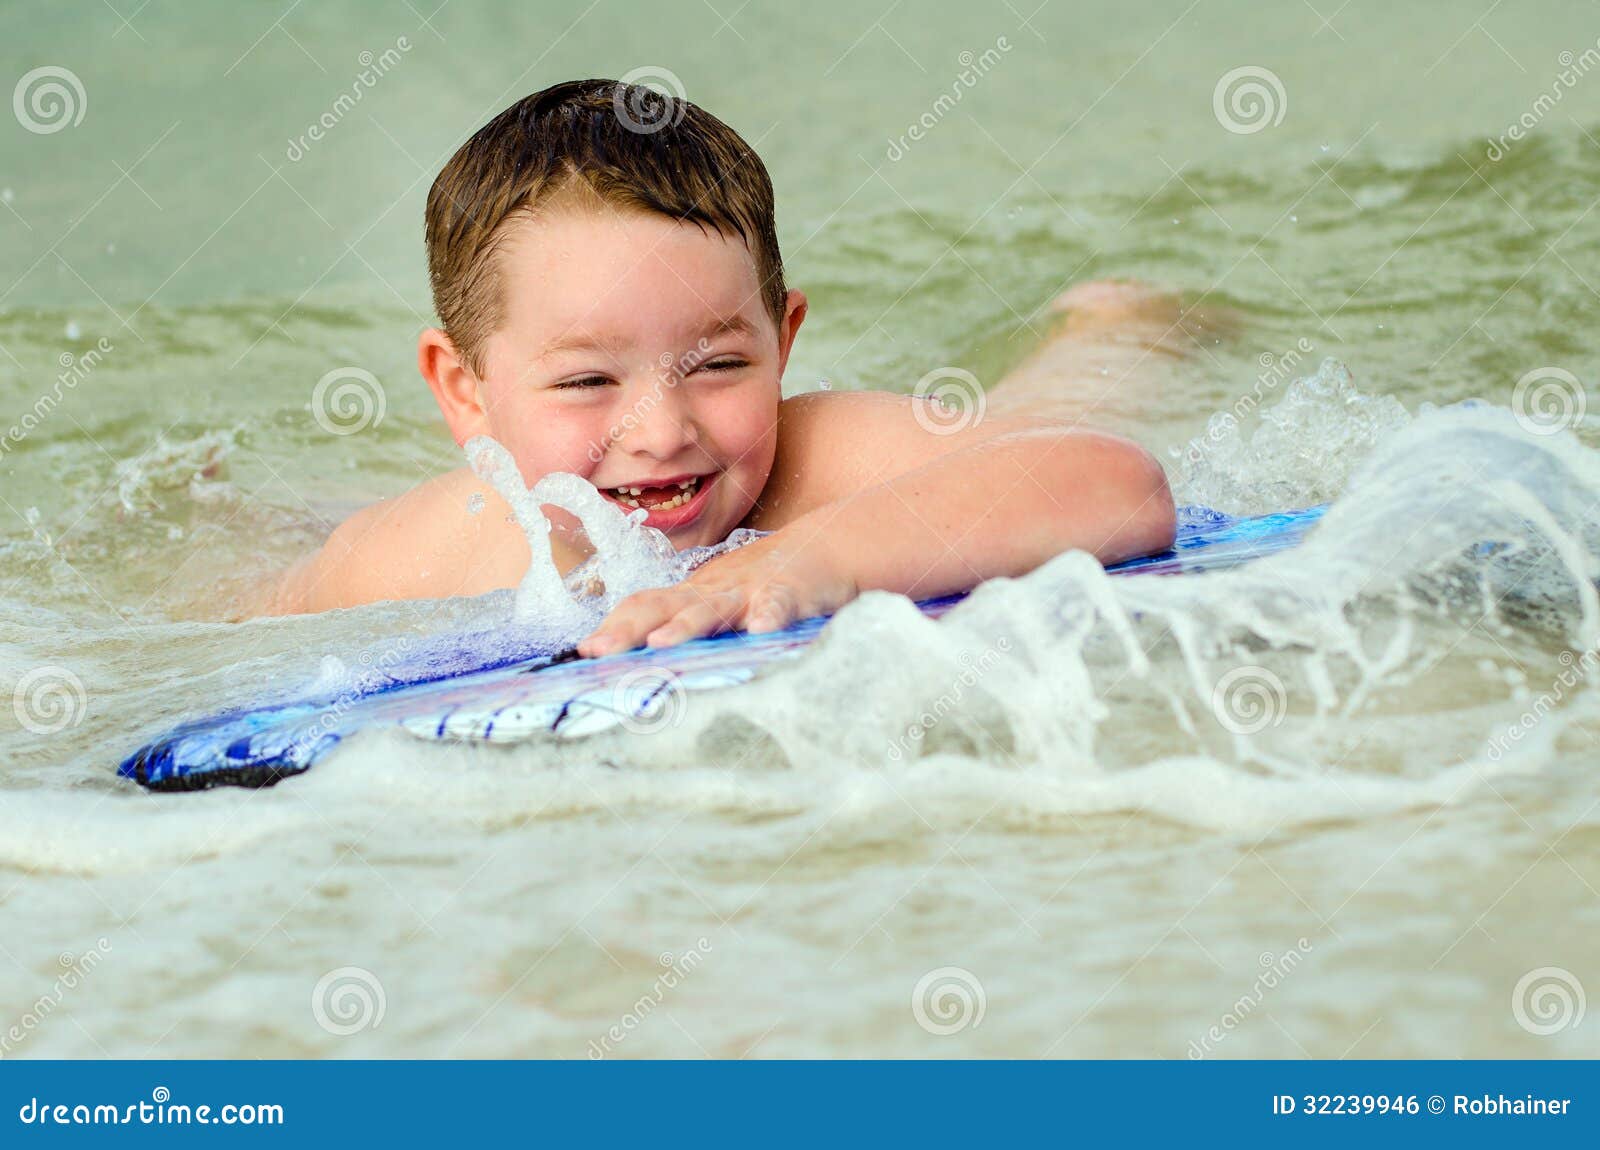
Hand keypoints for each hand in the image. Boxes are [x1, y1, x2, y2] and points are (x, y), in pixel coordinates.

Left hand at [576, 532, 857, 657]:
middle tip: (598, 651)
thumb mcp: (724, 602)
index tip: (585, 651)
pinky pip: (777, 604)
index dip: (615, 626)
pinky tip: (759, 632)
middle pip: (662, 606)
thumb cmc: (769, 583)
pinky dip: (768, 615)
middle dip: (627, 629)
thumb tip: (648, 660)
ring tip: (660, 644)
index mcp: (695, 595)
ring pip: (712, 607)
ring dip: (685, 625)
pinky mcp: (790, 592)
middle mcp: (714, 590)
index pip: (644, 606)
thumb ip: (693, 625)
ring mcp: (749, 590)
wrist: (827, 547)